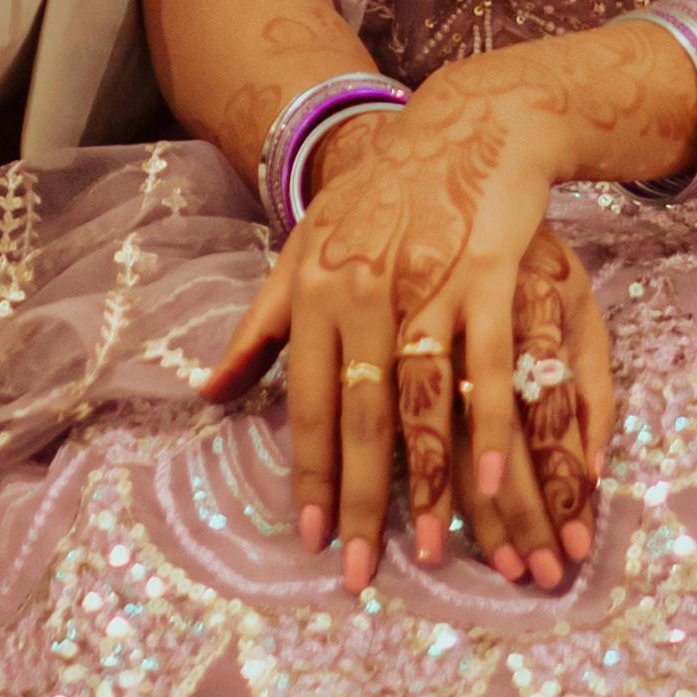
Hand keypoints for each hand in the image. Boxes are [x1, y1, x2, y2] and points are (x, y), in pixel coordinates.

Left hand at [200, 74, 616, 593]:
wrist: (466, 124)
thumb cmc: (382, 195)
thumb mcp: (307, 246)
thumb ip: (261, 325)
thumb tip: (206, 391)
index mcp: (316, 290)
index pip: (307, 402)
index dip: (312, 474)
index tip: (315, 541)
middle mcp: (365, 290)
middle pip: (361, 415)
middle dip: (362, 500)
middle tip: (362, 572)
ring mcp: (429, 284)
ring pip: (423, 401)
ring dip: (428, 484)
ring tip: (430, 553)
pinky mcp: (489, 276)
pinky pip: (488, 367)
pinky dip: (486, 429)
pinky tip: (487, 483)